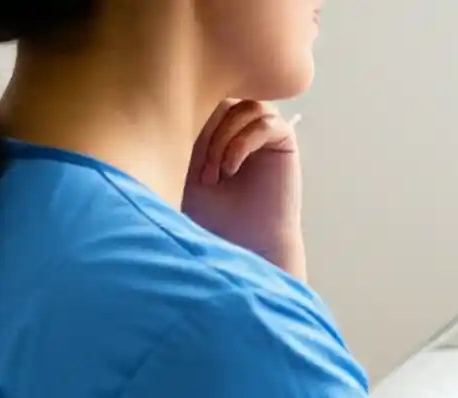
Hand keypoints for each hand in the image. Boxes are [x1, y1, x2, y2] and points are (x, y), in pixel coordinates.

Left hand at [183, 99, 306, 278]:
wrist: (242, 242)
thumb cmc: (212, 213)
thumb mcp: (183, 166)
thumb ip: (182, 129)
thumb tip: (174, 95)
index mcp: (215, 125)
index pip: (200, 97)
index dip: (186, 119)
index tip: (176, 155)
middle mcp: (241, 124)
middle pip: (222, 96)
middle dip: (205, 131)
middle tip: (199, 170)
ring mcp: (263, 131)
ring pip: (244, 107)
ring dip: (224, 138)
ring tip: (216, 173)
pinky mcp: (284, 141)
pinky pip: (266, 122)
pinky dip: (243, 142)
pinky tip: (231, 168)